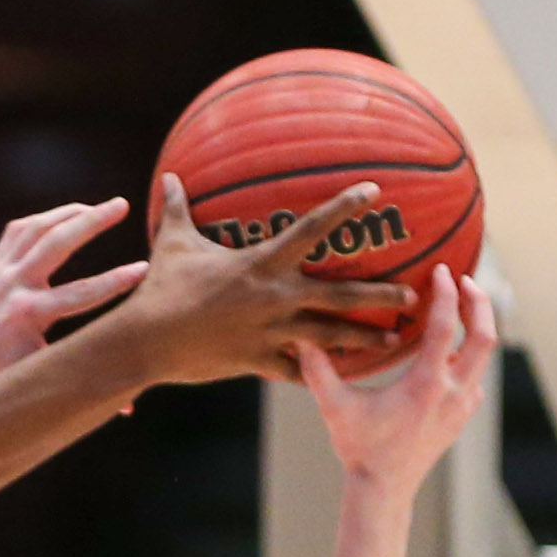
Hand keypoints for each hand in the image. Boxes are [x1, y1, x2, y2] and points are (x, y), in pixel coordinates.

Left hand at [0, 199, 149, 381]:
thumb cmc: (11, 378)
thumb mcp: (46, 376)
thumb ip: (86, 380)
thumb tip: (129, 410)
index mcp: (28, 315)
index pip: (80, 293)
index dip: (115, 281)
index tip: (146, 269)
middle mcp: (12, 287)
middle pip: (55, 243)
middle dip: (92, 221)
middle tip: (125, 204)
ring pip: (35, 228)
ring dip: (70, 212)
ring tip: (103, 207)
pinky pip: (18, 232)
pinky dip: (45, 219)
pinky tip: (68, 216)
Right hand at [123, 175, 416, 384]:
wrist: (144, 342)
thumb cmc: (160, 290)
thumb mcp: (172, 244)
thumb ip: (177, 210)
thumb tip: (168, 178)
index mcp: (261, 263)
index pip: (313, 227)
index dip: (345, 205)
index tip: (374, 191)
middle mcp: (276, 296)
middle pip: (342, 293)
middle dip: (381, 294)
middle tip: (413, 294)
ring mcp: (270, 332)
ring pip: (331, 337)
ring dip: (365, 339)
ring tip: (394, 341)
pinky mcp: (258, 361)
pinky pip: (298, 371)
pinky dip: (321, 374)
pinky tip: (342, 378)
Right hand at [303, 265, 494, 494]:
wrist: (384, 487)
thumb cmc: (360, 448)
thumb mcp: (335, 408)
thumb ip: (318, 372)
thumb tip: (300, 340)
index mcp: (425, 384)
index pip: (444, 326)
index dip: (445, 294)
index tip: (443, 271)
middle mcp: (453, 392)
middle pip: (484, 335)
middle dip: (479, 303)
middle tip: (464, 281)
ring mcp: (463, 405)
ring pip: (484, 355)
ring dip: (477, 327)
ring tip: (461, 309)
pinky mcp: (462, 414)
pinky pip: (475, 375)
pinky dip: (468, 355)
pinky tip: (449, 352)